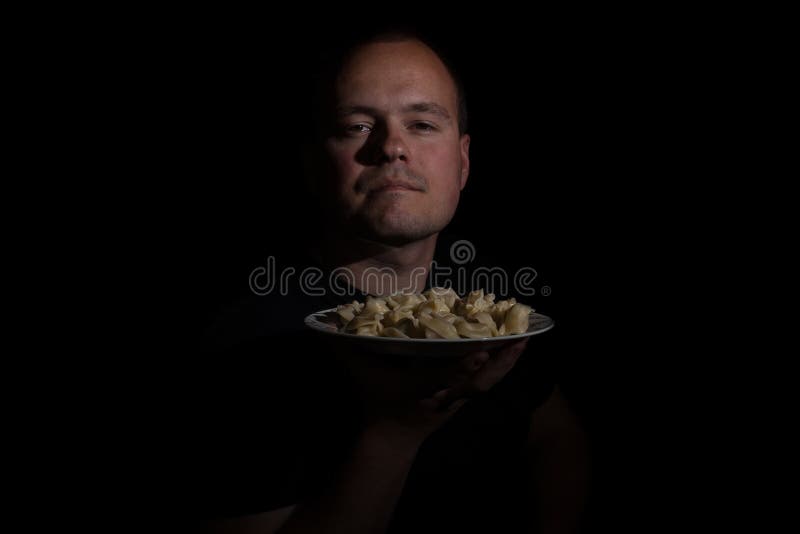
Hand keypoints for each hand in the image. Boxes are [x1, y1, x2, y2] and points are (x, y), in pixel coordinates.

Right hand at [343, 338, 529, 447]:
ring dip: (507, 363)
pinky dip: (501, 368)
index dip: (465, 368)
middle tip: (521, 339)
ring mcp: (458, 400)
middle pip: (479, 381)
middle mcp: (445, 395)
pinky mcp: (463, 400)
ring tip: (525, 340)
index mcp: (422, 390)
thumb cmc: (378, 404)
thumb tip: (320, 330)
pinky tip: (512, 351)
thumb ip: (343, 352)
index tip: (482, 353)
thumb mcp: (360, 378)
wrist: (390, 438)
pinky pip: (487, 383)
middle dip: (501, 362)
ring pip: (489, 382)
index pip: (446, 379)